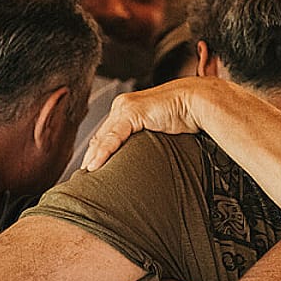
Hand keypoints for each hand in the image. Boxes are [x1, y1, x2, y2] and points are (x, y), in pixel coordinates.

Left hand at [81, 77, 213, 170]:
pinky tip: (94, 165)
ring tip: (86, 174)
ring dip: (93, 156)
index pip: (107, 134)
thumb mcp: (158, 132)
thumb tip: (142, 160)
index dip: (98, 152)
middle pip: (101, 136)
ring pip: (104, 137)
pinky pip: (113, 136)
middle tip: (83, 176)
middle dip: (91, 156)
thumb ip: (145, 141)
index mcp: (126, 109)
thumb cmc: (183, 117)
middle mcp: (122, 106)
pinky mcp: (132, 111)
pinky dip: (103, 152)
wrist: (197, 103)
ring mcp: (126, 107)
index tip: (91, 170)